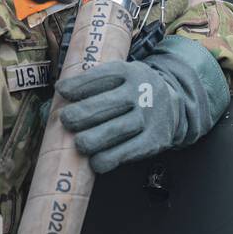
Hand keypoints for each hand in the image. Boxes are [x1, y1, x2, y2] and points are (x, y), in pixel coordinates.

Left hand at [56, 36, 229, 173]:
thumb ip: (96, 81)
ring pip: (112, 132)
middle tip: (66, 120)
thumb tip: (57, 93)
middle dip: (78, 115)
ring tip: (79, 143)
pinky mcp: (153, 140)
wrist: (174, 104)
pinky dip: (105, 160)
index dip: (77, 85)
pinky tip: (94, 161)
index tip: (62, 91)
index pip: (100, 77)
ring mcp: (147, 117)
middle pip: (103, 106)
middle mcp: (140, 92)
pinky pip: (124, 154)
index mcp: (129, 72)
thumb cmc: (134, 91)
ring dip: (88, 140)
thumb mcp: (123, 75)